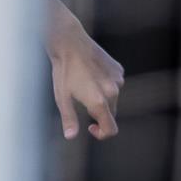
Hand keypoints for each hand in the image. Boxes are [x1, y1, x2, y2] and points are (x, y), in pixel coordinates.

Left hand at [49, 22, 123, 140]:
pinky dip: (105, 85)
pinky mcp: (118, 69)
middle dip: (99, 114)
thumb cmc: (63, 72)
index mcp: (99, 102)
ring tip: (83, 85)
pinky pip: (114, 84)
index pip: (111, 129)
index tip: (90, 128)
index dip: (101, 134)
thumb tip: (71, 136)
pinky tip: (91, 74)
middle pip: (111, 114)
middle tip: (81, 104)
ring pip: (113, 98)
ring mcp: (118, 79)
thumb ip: (69, 119)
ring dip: (102, 98)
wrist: (70, 43)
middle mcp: (113, 92)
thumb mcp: (62, 98)